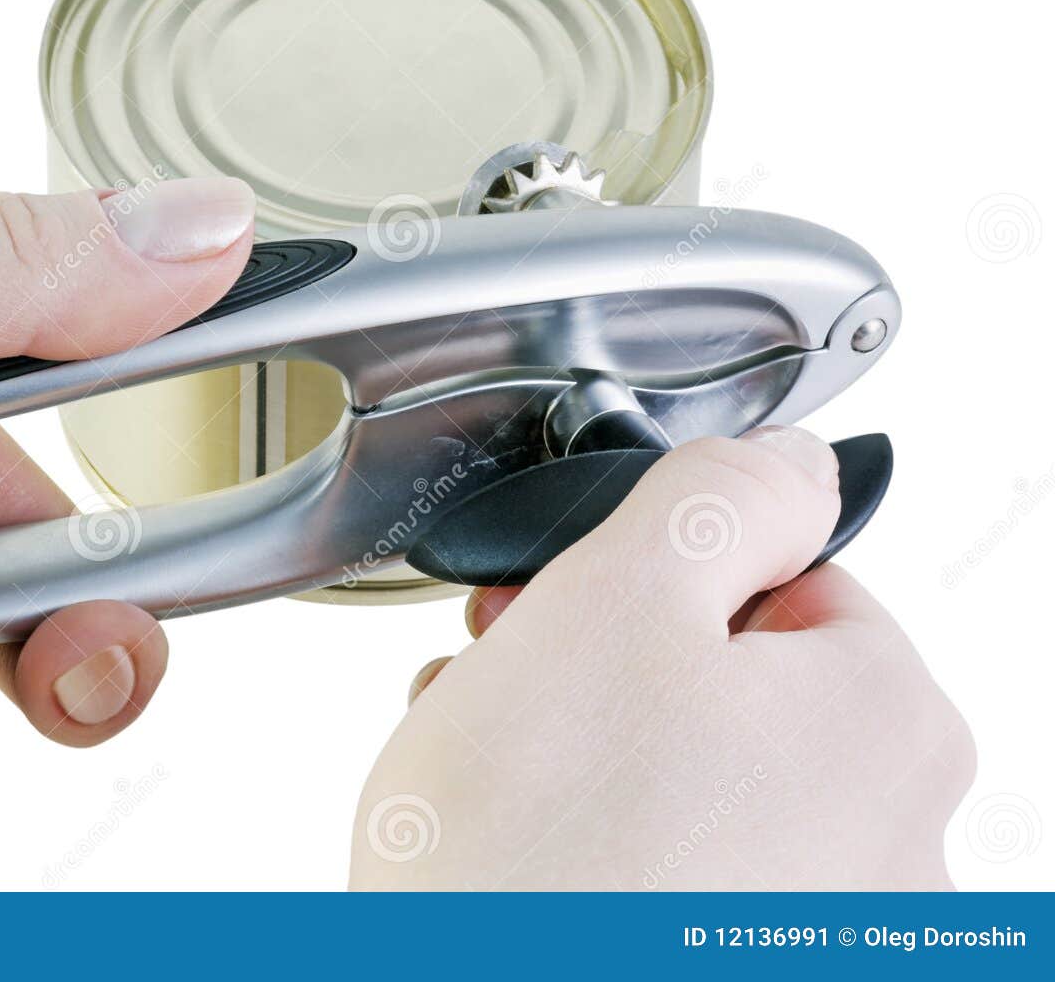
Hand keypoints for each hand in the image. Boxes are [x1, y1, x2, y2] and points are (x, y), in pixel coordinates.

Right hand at [351, 426, 973, 889]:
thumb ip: (719, 493)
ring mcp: (821, 934)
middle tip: (515, 691)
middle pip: (728, 685)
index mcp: (890, 725)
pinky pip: (669, 874)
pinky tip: (518, 860)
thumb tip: (794, 459)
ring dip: (584, 758)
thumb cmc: (540, 864)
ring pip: (686, 783)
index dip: (653, 578)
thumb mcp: (617, 598)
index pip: (784, 576)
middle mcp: (894, 849)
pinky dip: (595, 848)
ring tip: (497, 789)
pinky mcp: (729, 964)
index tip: (574, 610)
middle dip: (603, 671)